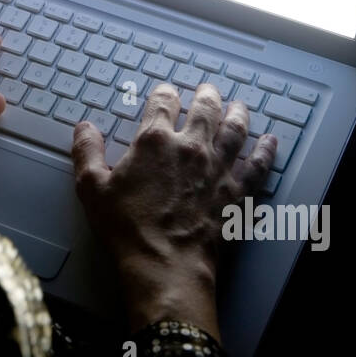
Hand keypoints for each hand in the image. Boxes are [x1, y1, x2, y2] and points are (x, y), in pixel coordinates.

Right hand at [71, 82, 276, 338]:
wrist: (165, 265)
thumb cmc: (127, 230)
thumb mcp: (92, 188)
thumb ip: (87, 152)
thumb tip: (84, 128)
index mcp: (155, 141)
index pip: (163, 102)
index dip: (164, 94)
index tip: (165, 93)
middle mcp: (191, 147)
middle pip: (205, 108)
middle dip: (206, 95)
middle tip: (208, 91)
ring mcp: (219, 169)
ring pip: (236, 130)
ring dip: (238, 114)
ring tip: (239, 106)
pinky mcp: (237, 193)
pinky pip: (258, 166)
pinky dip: (266, 151)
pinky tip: (271, 142)